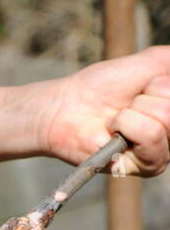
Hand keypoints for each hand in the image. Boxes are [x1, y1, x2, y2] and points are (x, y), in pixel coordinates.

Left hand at [38, 46, 169, 176]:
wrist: (69, 105)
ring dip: (135, 110)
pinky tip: (115, 131)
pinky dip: (128, 124)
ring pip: (166, 118)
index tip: (148, 86)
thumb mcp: (154, 62)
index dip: (164, 86)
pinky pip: (151, 136)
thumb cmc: (107, 84)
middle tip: (131, 101)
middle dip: (152, 93)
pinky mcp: (147, 167)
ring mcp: (166, 151)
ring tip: (120, 117)